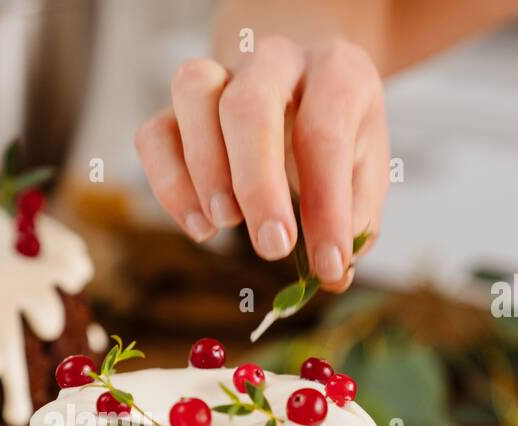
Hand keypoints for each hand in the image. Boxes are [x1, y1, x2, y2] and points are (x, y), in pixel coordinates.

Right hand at [135, 35, 386, 292]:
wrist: (302, 86)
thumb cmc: (335, 136)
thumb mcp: (364, 168)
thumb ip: (355, 217)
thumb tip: (332, 273)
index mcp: (334, 71)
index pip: (324, 133)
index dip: (327, 206)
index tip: (328, 265)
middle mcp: (274, 60)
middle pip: (248, 106)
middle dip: (257, 185)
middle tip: (273, 248)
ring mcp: (219, 75)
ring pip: (192, 96)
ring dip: (205, 170)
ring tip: (227, 224)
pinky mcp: (177, 108)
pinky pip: (154, 134)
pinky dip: (170, 186)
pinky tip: (201, 227)